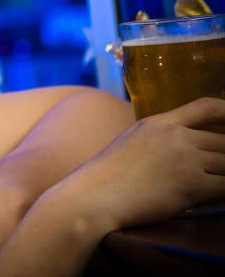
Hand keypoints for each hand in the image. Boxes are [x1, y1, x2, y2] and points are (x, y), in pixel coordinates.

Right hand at [66, 97, 224, 230]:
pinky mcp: (192, 184)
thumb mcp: (130, 142)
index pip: (207, 107)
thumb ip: (157, 139)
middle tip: (217, 171)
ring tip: (212, 186)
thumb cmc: (106, 176)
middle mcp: (175, 136)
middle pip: (224, 142)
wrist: (93, 196)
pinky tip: (214, 198)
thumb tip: (181, 149)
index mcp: (160, 123)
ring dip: (223, 177)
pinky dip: (224, 193)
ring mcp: (185, 158)